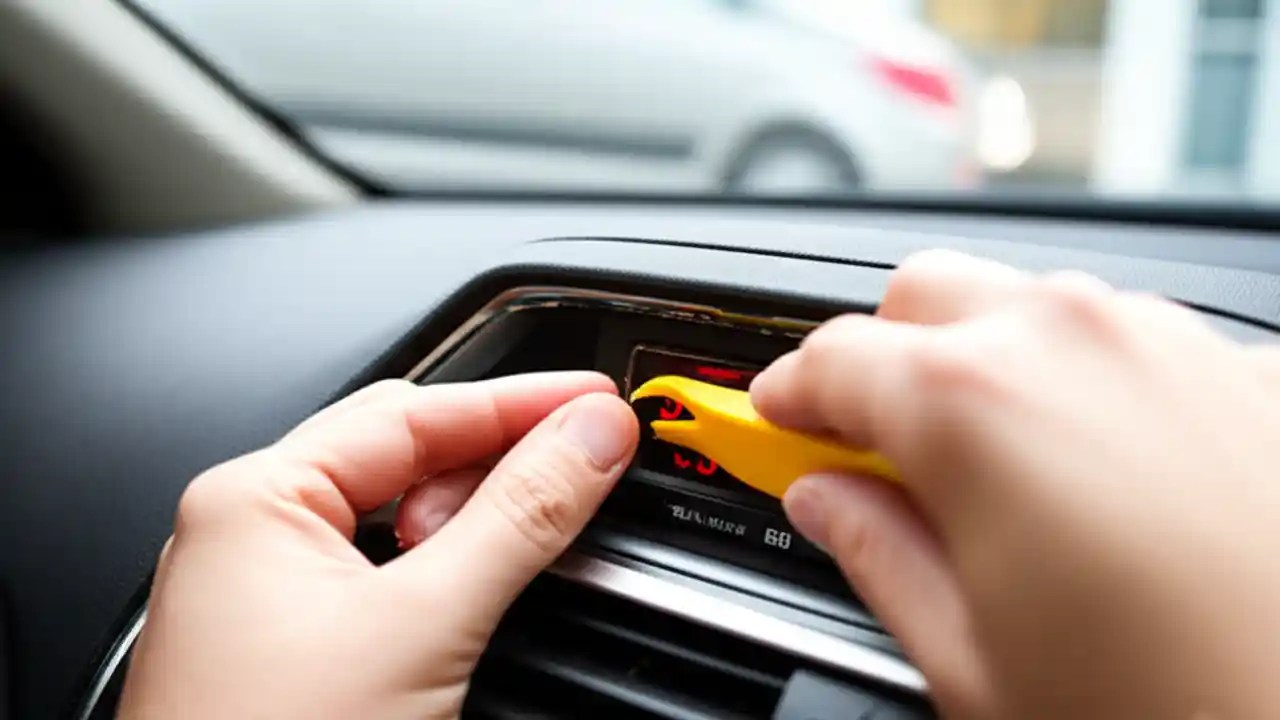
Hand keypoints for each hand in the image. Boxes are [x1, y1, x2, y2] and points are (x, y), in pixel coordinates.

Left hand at [119, 372, 637, 718]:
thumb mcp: (425, 626)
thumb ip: (521, 519)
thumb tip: (589, 438)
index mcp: (253, 500)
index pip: (414, 414)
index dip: (519, 402)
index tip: (597, 402)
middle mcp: (245, 538)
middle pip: (400, 456)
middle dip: (496, 455)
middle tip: (586, 458)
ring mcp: (262, 598)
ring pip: (391, 518)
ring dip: (467, 517)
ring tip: (530, 530)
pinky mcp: (287, 652)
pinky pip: (378, 576)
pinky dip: (439, 569)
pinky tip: (476, 585)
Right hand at [751, 251, 1279, 719]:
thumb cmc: (1177, 719)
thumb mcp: (972, 665)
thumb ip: (877, 556)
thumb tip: (832, 505)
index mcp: (977, 406)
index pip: (828, 358)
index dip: (785, 394)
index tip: (779, 422)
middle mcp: (1078, 343)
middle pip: (927, 295)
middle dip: (882, 355)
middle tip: (873, 444)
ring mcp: (1178, 347)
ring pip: (1037, 309)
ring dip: (990, 367)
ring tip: (995, 478)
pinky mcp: (1258, 378)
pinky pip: (1137, 349)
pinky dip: (1092, 391)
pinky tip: (1107, 487)